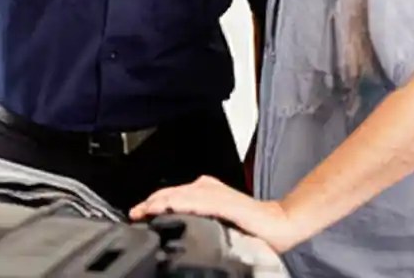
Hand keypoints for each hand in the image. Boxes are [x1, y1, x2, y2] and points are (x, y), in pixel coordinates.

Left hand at [128, 176, 304, 253]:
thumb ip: (196, 217)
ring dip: (159, 202)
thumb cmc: (251, 225)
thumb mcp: (216, 219)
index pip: (171, 194)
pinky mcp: (224, 201)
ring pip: (179, 195)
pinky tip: (168, 208)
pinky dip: (180, 203)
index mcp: (204, 190)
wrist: (279, 224)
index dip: (151, 203)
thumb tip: (173, 224)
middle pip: (170, 192)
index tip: (137, 214)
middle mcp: (207, 187)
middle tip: (134, 213)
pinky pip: (197, 201)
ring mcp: (215, 193)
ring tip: (143, 211)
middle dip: (150, 203)